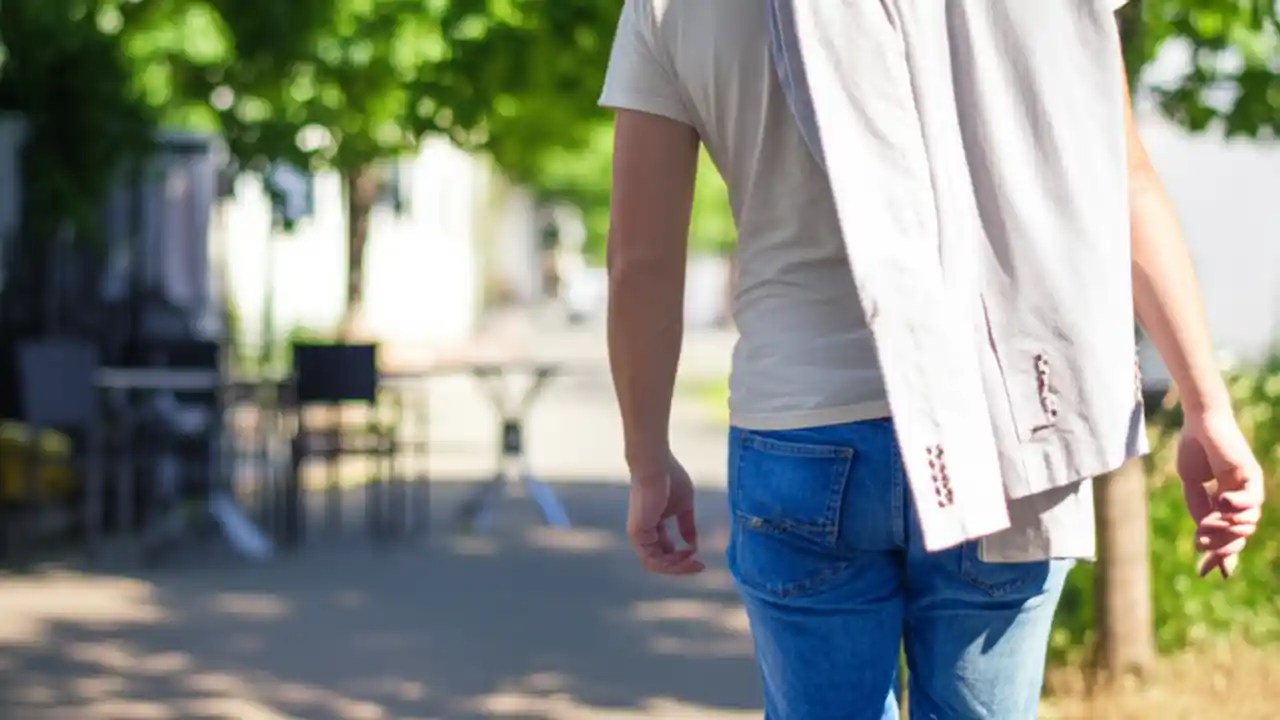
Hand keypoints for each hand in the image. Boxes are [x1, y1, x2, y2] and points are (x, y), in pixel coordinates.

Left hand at [626, 455, 704, 575]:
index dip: (682, 558)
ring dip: (677, 567)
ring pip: (655, 564)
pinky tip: (686, 555)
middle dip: (681, 566)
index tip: (699, 558)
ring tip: (694, 562)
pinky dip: (669, 563)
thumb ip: (687, 526)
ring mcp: (638, 535)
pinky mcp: (637, 534)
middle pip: (660, 561)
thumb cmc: (670, 479)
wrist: (657, 465)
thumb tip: (693, 546)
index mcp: (653, 526)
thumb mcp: (684, 507)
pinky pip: (651, 560)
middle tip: (699, 565)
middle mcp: (643, 533)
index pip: (665, 551)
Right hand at [1177, 409, 1265, 578]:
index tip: (1202, 573)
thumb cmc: (1193, 448)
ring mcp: (1248, 488)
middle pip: (1240, 536)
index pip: (1228, 538)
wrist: (1197, 422)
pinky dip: (1238, 507)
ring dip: (1226, 530)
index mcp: (1226, 504)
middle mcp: (1242, 499)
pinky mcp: (1250, 475)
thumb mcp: (1191, 486)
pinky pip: (1252, 501)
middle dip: (1221, 547)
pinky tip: (1221, 502)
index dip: (1217, 557)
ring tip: (1205, 525)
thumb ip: (1200, 509)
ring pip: (1247, 523)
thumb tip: (1204, 539)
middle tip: (1199, 545)